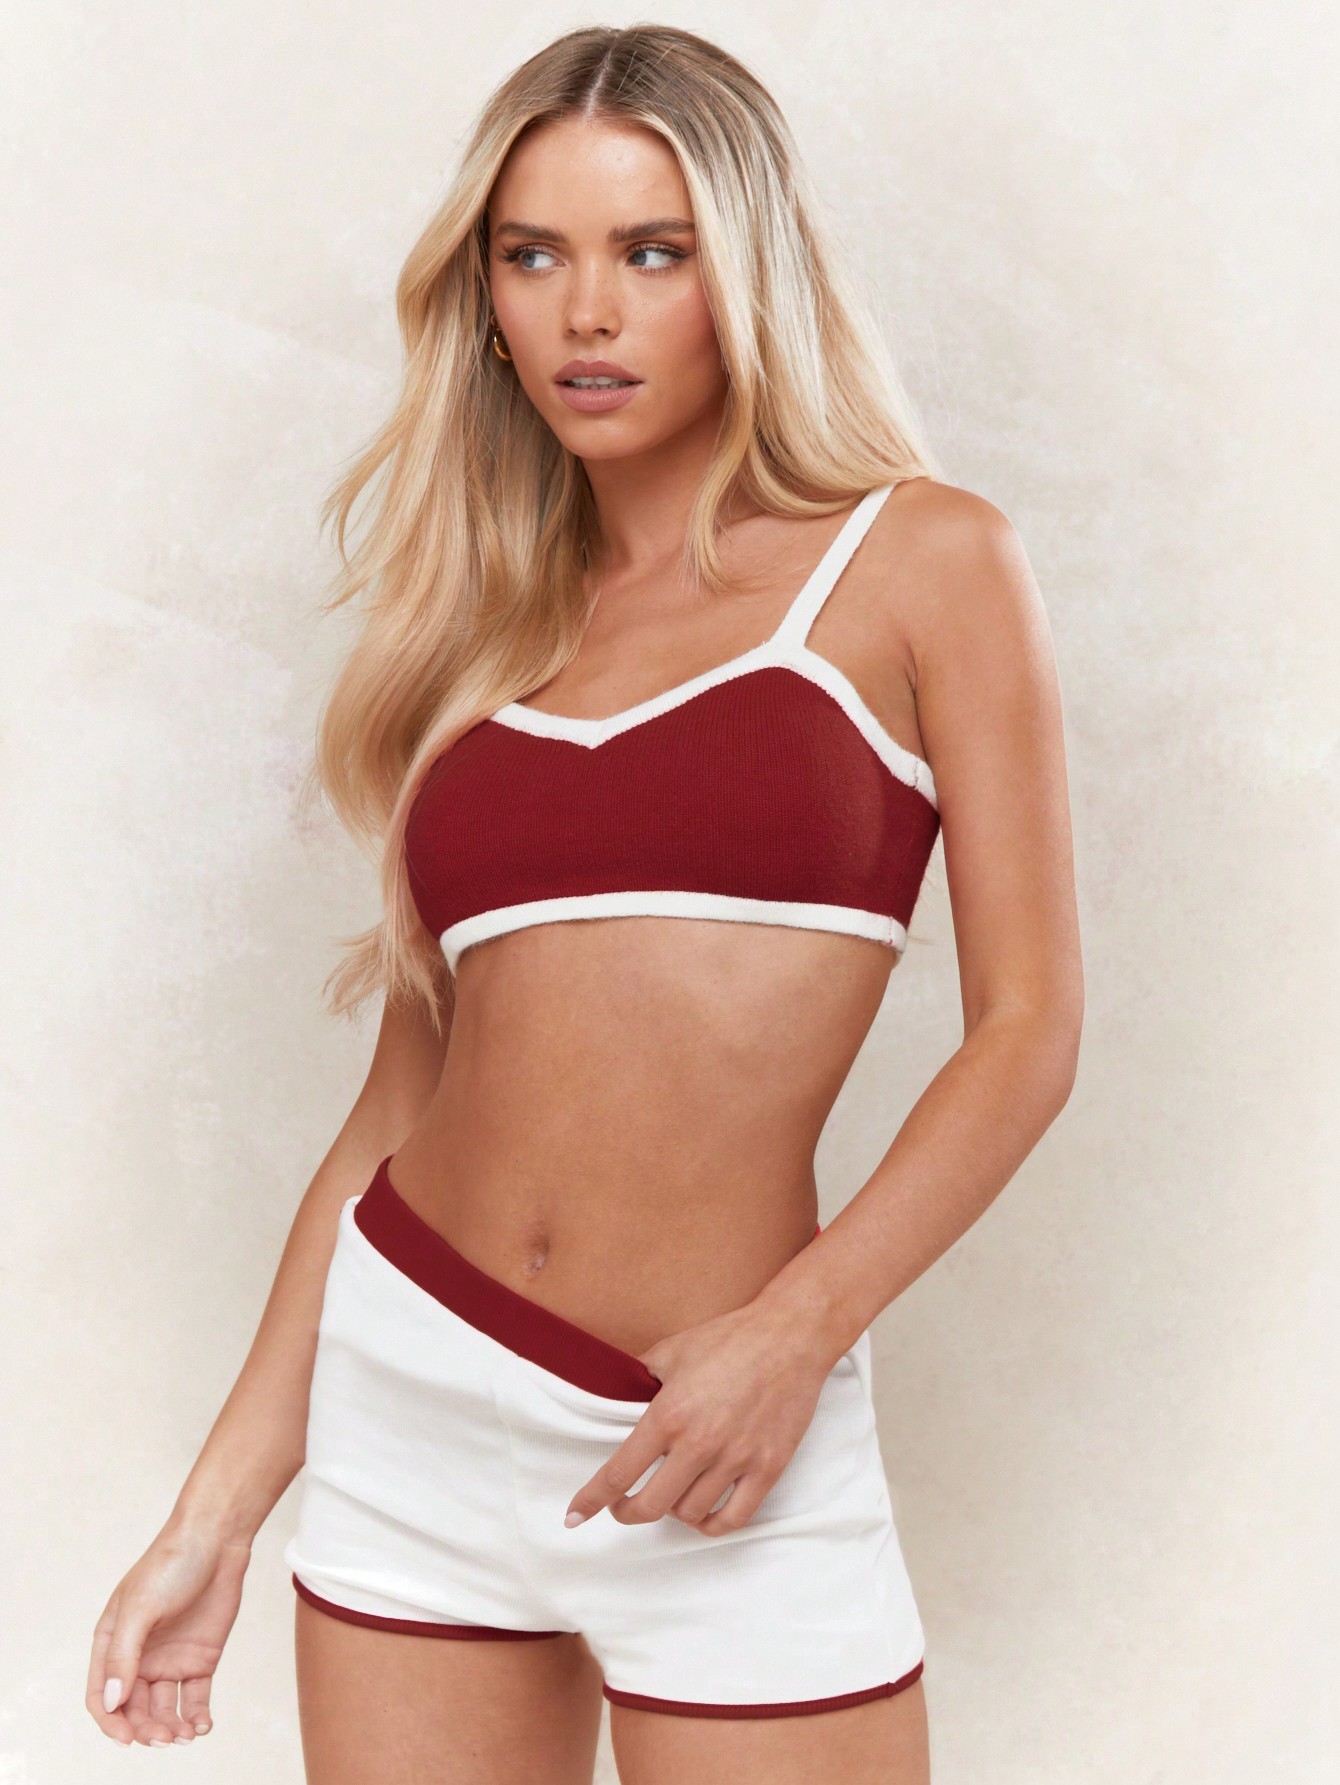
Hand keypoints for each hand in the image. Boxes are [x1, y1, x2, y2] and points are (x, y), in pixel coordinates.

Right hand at [86, 1519, 250, 1747]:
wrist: (217, 1539)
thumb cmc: (170, 1565)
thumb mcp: (141, 1608)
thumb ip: (123, 1655)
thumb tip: (111, 1702)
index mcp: (113, 1643)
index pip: (102, 1696)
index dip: (111, 1722)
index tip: (128, 1739)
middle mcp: (139, 1657)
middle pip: (134, 1709)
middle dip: (146, 1730)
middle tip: (165, 1738)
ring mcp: (170, 1659)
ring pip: (164, 1709)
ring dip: (172, 1728)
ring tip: (186, 1736)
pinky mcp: (200, 1658)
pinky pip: (195, 1697)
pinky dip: (197, 1716)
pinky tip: (202, 1726)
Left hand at [563, 1297, 832, 1537]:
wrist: (789, 1336)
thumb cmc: (729, 1339)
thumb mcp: (670, 1352)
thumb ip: (638, 1379)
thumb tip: (614, 1396)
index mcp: (668, 1415)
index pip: (618, 1474)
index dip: (591, 1500)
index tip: (575, 1516)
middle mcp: (699, 1443)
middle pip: (650, 1507)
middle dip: (627, 1513)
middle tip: (622, 1507)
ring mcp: (736, 1459)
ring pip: (689, 1514)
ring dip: (671, 1511)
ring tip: (669, 1496)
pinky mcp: (768, 1467)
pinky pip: (734, 1518)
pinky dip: (711, 1525)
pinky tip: (702, 1515)